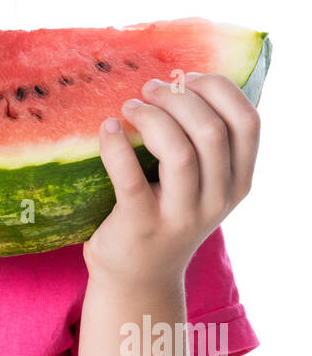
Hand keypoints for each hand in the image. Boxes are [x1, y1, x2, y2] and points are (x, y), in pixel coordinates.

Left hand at [82, 73, 260, 288]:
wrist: (140, 277)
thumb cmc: (167, 213)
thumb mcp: (202, 184)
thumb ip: (205, 144)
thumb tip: (180, 79)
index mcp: (238, 181)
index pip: (248, 121)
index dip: (218, 89)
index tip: (187, 78)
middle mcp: (218, 199)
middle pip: (212, 130)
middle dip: (178, 97)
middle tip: (148, 89)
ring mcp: (181, 216)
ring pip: (180, 152)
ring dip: (151, 117)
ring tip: (129, 107)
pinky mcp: (141, 225)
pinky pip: (130, 178)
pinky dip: (116, 145)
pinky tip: (107, 128)